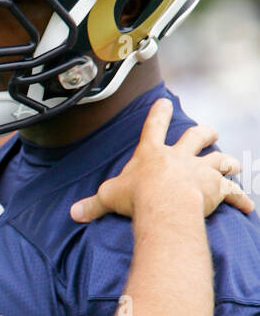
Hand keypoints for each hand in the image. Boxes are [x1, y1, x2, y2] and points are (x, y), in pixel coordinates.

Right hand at [70, 98, 253, 223]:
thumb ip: (93, 204)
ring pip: (219, 160)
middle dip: (204, 133)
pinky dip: (240, 200)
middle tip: (211, 131)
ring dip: (226, 162)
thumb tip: (72, 214)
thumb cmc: (136, 198)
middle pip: (196, 137)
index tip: (164, 102)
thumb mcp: (108, 198)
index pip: (154, 126)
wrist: (165, 205)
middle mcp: (180, 157)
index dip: (159, 113)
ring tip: (233, 164)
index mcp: (153, 153)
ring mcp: (200, 171)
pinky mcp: (215, 189)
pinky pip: (232, 194)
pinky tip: (248, 207)